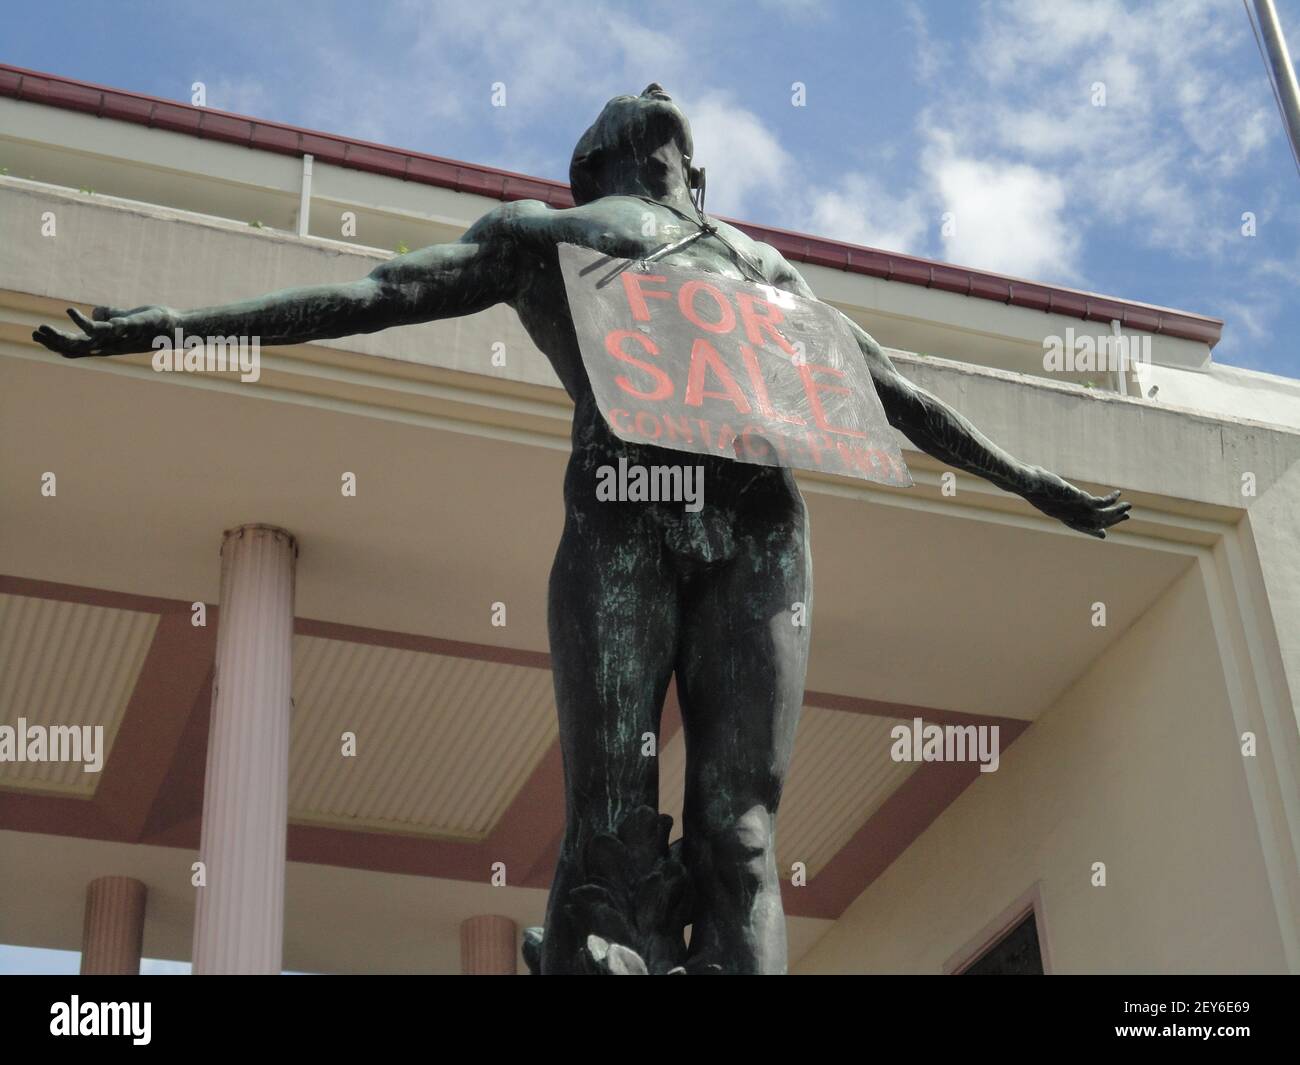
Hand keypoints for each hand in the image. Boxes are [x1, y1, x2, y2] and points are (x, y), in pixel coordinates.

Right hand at [32, 305, 171, 358]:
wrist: (176, 327)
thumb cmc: (149, 324)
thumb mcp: (123, 319)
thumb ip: (108, 316)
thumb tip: (96, 313)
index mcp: (106, 343)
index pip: (76, 348)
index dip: (56, 344)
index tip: (37, 336)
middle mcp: (110, 344)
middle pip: (77, 347)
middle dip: (55, 341)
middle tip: (35, 332)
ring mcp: (118, 337)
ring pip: (86, 341)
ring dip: (63, 335)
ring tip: (44, 325)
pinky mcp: (129, 327)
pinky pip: (105, 326)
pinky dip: (86, 321)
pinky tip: (72, 311)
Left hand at [1021, 465, 1130, 538]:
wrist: (1026, 482)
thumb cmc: (1028, 481)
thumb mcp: (1039, 486)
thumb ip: (1043, 485)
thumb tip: (1038, 472)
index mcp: (1059, 514)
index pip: (1078, 527)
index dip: (1092, 531)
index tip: (1103, 534)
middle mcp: (1068, 515)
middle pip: (1094, 523)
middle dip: (1111, 521)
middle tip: (1126, 516)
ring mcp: (1074, 508)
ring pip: (1101, 516)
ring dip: (1116, 511)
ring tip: (1128, 506)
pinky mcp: (1079, 500)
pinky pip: (1100, 503)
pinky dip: (1111, 500)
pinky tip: (1118, 493)